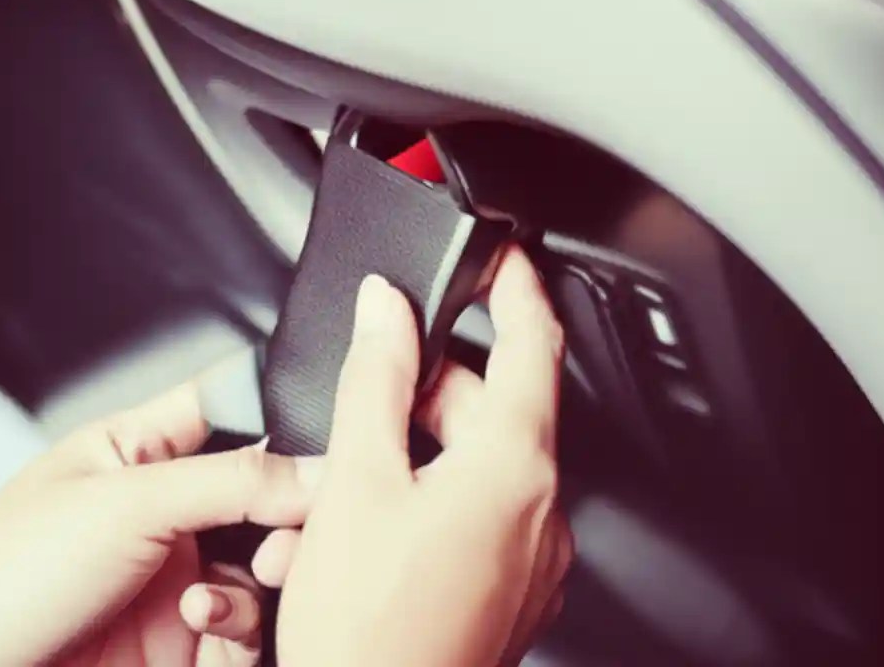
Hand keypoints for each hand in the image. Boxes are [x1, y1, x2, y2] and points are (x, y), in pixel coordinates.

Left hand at [0, 385, 316, 665]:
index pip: (229, 405)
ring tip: (254, 578)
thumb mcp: (125, 503)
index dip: (282, 408)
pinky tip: (208, 626)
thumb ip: (230, 479)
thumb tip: (320, 471)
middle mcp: (168, 510)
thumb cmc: (1, 580)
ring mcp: (179, 576)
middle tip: (298, 523)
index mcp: (140, 449)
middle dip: (293, 507)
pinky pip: (251, 624)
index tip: (335, 427)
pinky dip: (245, 625)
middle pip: (267, 491)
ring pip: (270, 561)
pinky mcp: (187, 640)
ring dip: (272, 571)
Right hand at [274, 246, 572, 666]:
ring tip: (341, 486)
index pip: (535, 342)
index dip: (516, 285)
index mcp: (516, 468)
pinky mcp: (512, 590)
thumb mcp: (356, 483)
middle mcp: (542, 511)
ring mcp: (533, 557)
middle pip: (495, 406)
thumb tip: (387, 310)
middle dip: (428, 388)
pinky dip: (431, 499)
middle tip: (366, 393)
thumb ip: (375, 380)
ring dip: (416, 452)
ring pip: (480, 464)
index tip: (501, 254)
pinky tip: (369, 524)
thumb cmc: (370, 632)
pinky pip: (480, 516)